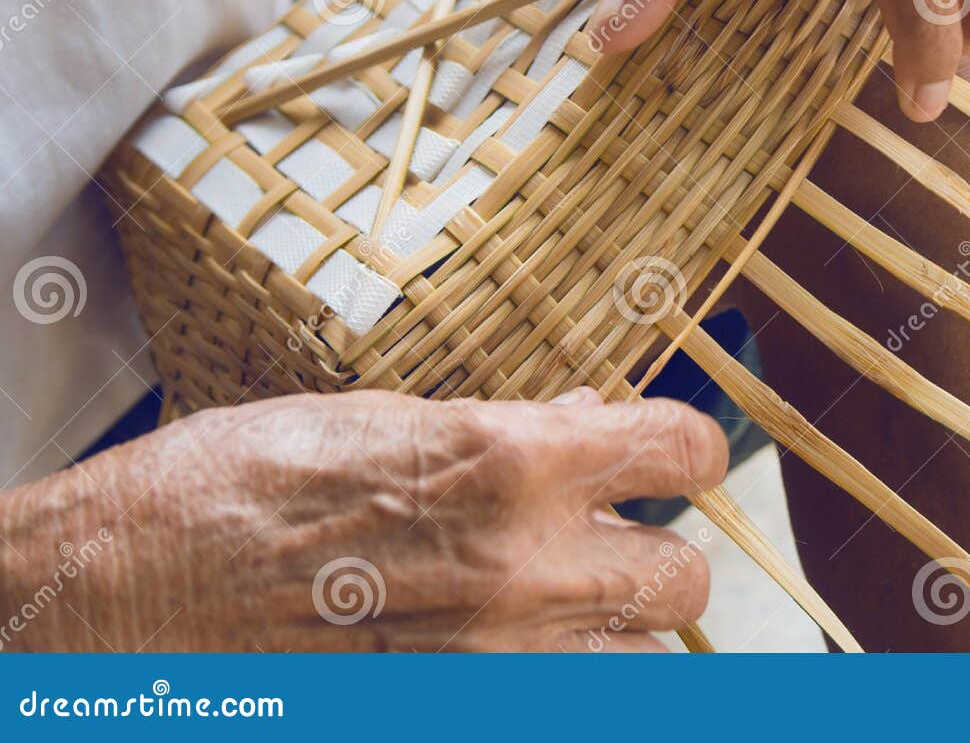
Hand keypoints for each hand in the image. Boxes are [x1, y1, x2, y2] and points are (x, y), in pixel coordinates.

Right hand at [0, 388, 726, 650]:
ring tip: (543, 609)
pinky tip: (489, 650)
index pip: (684, 450)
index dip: (686, 453)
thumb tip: (588, 416)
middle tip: (608, 548)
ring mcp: (496, 663)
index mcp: (512, 460)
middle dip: (656, 562)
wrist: (123, 603)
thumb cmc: (232, 490)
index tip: (670, 460)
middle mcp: (525, 569)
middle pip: (685, 583)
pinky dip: (547, 677)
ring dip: (608, 634)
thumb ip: (507, 429)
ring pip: (635, 663)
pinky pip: (556, 700)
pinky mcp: (461, 713)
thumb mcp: (379, 421)